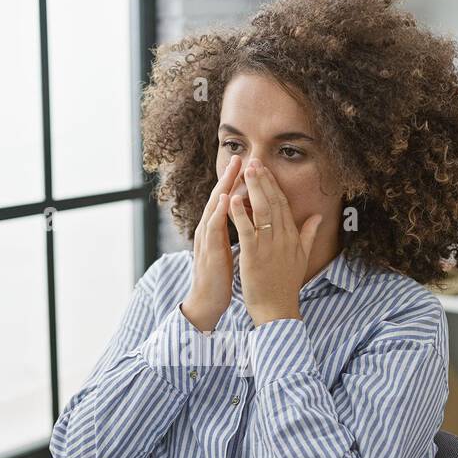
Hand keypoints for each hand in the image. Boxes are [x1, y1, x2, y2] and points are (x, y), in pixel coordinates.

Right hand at [181, 155, 242, 331]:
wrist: (208, 300)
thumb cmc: (222, 276)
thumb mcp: (233, 249)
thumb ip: (239, 231)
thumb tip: (251, 219)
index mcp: (216, 229)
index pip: (227, 200)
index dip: (238, 182)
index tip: (249, 165)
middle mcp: (208, 229)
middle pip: (219, 196)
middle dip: (229, 177)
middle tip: (240, 156)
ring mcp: (206, 239)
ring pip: (214, 207)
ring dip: (223, 187)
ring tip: (233, 170)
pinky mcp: (208, 251)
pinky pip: (212, 228)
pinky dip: (218, 211)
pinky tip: (224, 199)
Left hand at [227, 158, 321, 325]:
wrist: (278, 309)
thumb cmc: (286, 285)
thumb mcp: (302, 257)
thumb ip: (309, 235)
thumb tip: (318, 216)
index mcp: (292, 237)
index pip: (283, 204)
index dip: (274, 185)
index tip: (265, 169)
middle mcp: (283, 238)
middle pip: (273, 203)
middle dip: (263, 180)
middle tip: (254, 161)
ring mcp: (269, 246)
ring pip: (262, 212)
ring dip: (253, 190)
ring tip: (245, 172)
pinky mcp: (255, 256)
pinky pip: (247, 230)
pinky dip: (239, 214)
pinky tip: (232, 199)